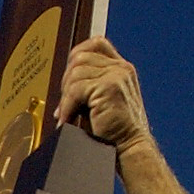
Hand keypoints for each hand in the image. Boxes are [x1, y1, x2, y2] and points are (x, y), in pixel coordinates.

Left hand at [54, 37, 151, 155]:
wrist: (129, 148)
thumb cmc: (114, 133)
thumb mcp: (100, 103)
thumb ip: (87, 89)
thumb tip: (63, 90)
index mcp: (121, 68)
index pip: (95, 44)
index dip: (76, 57)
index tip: (67, 83)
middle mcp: (121, 68)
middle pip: (80, 57)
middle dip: (66, 81)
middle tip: (65, 105)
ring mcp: (117, 75)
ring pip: (75, 72)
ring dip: (66, 96)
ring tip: (68, 115)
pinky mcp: (110, 87)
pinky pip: (75, 90)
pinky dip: (66, 107)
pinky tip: (68, 121)